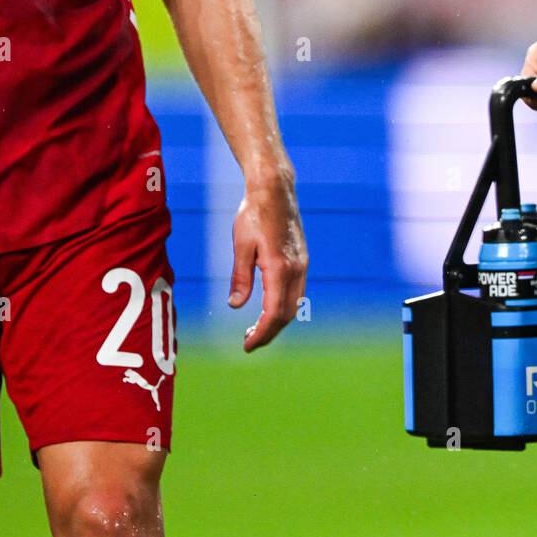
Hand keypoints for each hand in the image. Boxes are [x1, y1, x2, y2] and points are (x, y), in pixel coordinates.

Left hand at [229, 169, 306, 351]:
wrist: (275, 189)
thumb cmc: (254, 214)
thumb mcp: (241, 246)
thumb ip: (240, 278)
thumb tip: (234, 306)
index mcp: (280, 267)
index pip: (274, 313)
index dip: (261, 334)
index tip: (247, 346)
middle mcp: (297, 269)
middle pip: (287, 314)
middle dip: (269, 333)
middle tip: (247, 342)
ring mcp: (302, 264)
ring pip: (294, 304)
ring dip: (277, 321)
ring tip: (255, 329)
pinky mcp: (302, 259)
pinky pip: (296, 291)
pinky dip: (283, 306)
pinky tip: (267, 307)